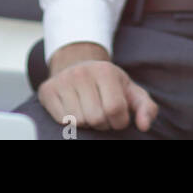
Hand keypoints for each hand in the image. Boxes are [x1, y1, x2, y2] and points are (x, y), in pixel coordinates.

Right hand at [38, 42, 157, 131]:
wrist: (78, 66)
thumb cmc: (109, 84)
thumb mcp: (131, 92)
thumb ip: (145, 108)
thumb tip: (144, 126)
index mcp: (105, 71)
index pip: (115, 110)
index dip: (119, 121)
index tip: (118, 117)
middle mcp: (82, 73)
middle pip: (96, 118)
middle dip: (103, 124)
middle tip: (102, 114)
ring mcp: (62, 81)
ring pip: (78, 122)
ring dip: (87, 124)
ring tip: (89, 111)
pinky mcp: (47, 91)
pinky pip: (61, 121)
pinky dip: (71, 122)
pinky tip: (74, 110)